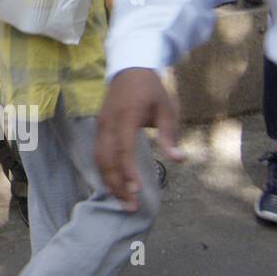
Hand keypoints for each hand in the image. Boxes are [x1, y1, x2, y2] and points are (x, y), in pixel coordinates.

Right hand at [94, 69, 184, 209]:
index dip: (127, 172)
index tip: (137, 191)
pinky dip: (104, 172)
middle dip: (117, 185)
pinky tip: (114, 185)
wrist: (128, 68)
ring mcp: (100, 126)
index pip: (123, 150)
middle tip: (130, 207)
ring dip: (109, 182)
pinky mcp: (99, 128)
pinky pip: (97, 154)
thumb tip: (179, 160)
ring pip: (98, 159)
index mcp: (126, 117)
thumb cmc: (150, 90)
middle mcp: (108, 123)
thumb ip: (170, 135)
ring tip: (122, 201)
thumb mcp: (166, 109)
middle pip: (106, 159)